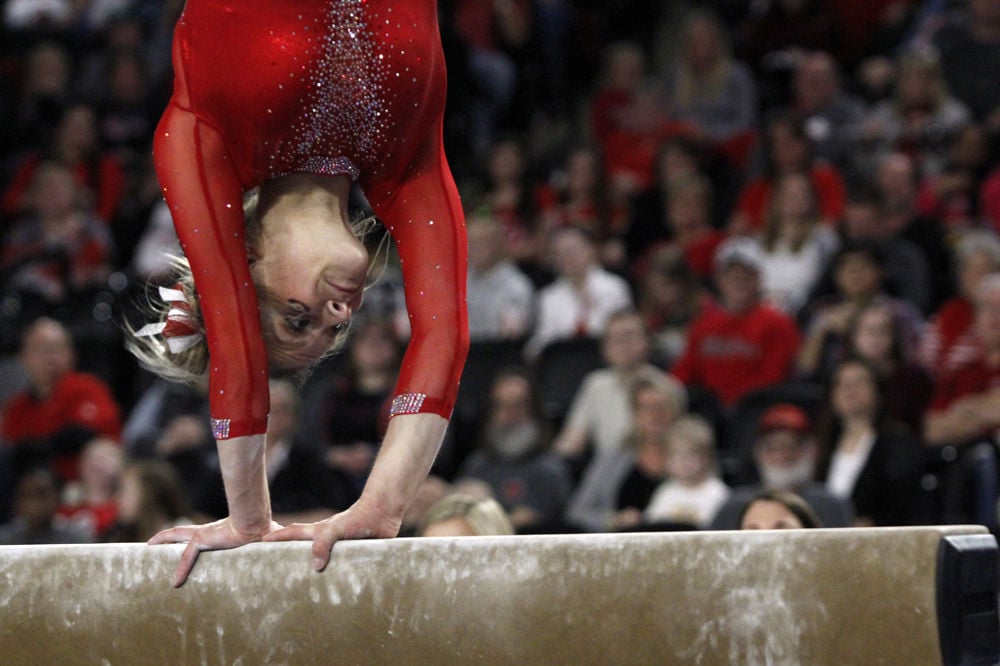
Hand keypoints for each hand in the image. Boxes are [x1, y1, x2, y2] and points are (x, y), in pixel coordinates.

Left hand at [149, 516, 283, 586]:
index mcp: (217, 532)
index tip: (179, 540)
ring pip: (177, 535)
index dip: (188, 536)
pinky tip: (175, 582)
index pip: (197, 533)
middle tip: (152, 542)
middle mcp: (207, 531)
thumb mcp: (257, 542)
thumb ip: (260, 544)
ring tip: (149, 545)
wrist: (258, 525)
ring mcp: (204, 533)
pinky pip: (188, 555)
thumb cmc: (261, 531)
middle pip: (181, 532)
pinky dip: (182, 568)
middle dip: (167, 536)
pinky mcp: (203, 538)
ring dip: (163, 539)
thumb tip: (280, 545)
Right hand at [263, 500, 400, 571]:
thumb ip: (323, 544)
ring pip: (321, 559)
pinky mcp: (353, 554)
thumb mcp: (336, 529)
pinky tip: (335, 586)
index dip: (275, 537)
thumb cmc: (358, 518)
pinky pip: (340, 567)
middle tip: (273, 566)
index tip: (258, 541)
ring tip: (301, 584)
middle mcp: (326, 540)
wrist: (383, 515)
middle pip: (302, 547)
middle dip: (287, 554)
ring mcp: (339, 547)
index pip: (292, 533)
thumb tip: (315, 565)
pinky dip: (335, 575)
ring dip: (311, 569)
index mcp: (318, 532)